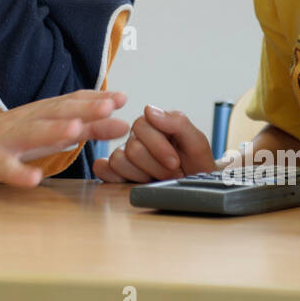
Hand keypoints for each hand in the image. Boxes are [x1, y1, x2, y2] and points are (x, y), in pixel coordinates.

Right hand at [0, 88, 127, 186]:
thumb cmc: (6, 139)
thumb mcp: (46, 132)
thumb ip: (82, 128)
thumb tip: (121, 122)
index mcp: (40, 115)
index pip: (71, 103)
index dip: (96, 101)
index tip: (124, 99)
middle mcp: (25, 122)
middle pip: (55, 113)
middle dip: (82, 110)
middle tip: (109, 107)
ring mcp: (5, 142)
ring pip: (30, 134)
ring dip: (52, 131)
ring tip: (74, 130)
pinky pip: (4, 169)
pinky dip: (19, 173)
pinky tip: (33, 178)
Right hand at [93, 105, 216, 182]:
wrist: (196, 191)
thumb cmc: (197, 166)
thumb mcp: (196, 143)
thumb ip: (177, 122)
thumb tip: (148, 109)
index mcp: (153, 124)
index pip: (141, 125)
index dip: (159, 148)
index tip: (176, 162)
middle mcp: (135, 137)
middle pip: (132, 147)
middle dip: (156, 166)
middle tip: (172, 173)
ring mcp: (124, 155)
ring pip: (118, 160)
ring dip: (143, 176)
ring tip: (158, 180)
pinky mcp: (115, 172)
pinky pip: (103, 169)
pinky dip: (115, 177)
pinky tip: (134, 182)